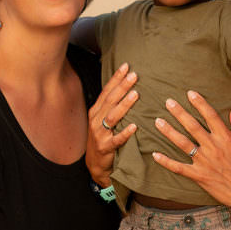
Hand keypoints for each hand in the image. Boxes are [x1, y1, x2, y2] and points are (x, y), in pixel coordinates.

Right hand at [85, 63, 137, 186]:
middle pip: (110, 100)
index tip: (126, 66)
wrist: (95, 163)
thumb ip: (113, 105)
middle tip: (134, 75)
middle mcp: (96, 120)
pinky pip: (116, 139)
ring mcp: (99, 134)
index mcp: (96, 110)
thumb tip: (128, 86)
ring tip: (135, 95)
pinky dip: (125, 133)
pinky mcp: (105, 147)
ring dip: (124, 105)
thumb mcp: (104, 119)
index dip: (116, 78)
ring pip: (113, 117)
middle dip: (122, 86)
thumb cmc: (103, 137)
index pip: (107, 91)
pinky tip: (134, 126)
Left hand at [151, 90, 230, 218]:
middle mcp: (212, 147)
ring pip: (182, 143)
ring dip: (169, 132)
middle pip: (192, 126)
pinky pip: (179, 168)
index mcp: (225, 138)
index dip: (199, 103)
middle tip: (168, 102)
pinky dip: (166, 162)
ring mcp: (204, 162)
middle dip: (179, 113)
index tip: (190, 93)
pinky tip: (155, 154)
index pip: (210, 115)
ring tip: (158, 121)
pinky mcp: (198, 175)